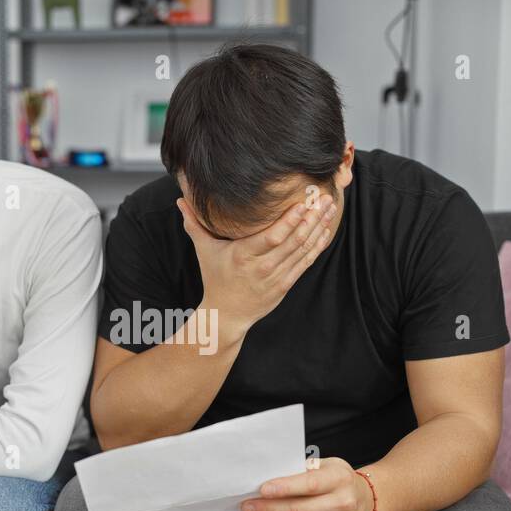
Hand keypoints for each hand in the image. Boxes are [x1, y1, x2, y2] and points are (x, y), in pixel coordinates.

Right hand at [177, 194, 335, 335]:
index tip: (303, 203)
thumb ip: (194, 224)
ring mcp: (276, 277)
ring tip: (330, 207)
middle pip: (293, 240)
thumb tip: (180, 201)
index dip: (289, 221)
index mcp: (243, 256)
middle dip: (311, 217)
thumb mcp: (204, 251)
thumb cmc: (215, 278)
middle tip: (324, 196)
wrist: (227, 314)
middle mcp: (263, 267)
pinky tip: (326, 228)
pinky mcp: (286, 284)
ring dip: (319, 227)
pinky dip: (318, 245)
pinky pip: (306, 262)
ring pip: (303, 249)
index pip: (272, 237)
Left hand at [241, 457, 373, 510]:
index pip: (308, 485)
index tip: (261, 490)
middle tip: (247, 504)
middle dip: (267, 508)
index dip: (283, 488)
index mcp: (340, 480)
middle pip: (296, 510)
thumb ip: (302, 470)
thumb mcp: (327, 465)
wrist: (366, 502)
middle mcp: (344, 504)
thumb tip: (269, 478)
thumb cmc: (339, 481)